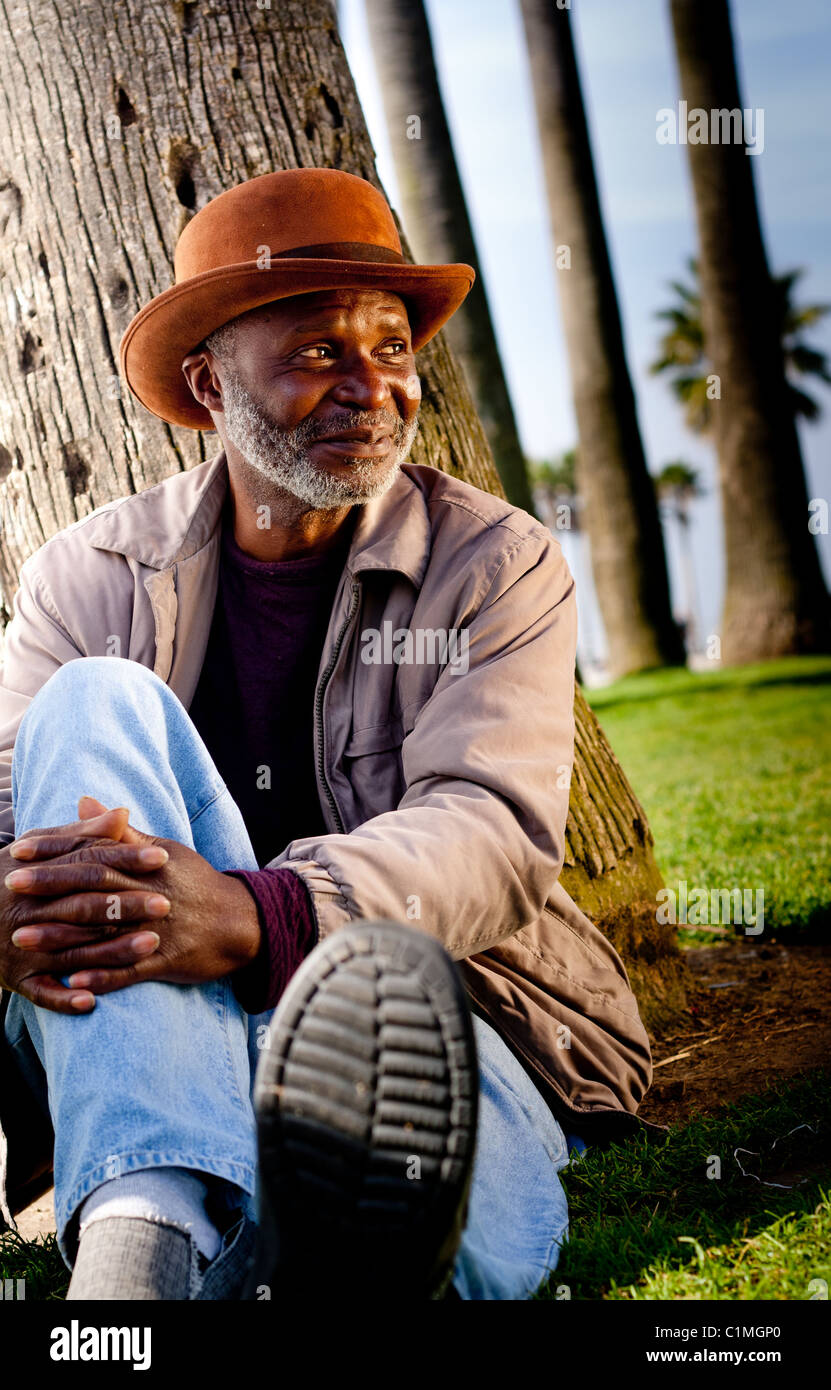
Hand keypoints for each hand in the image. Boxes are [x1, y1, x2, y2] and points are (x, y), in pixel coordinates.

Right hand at [0, 800, 143, 1011]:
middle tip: (166, 904)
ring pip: (71, 949)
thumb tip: (122, 813)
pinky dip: (64, 998)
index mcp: (36, 874)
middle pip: (83, 905)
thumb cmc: (12, 875)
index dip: (125, 859)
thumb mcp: (40, 849)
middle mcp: (28, 910)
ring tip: (151, 944)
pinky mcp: (16, 978)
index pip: (87, 863)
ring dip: (111, 950)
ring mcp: (21, 947)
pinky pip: (41, 993)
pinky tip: (92, 1001)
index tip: (162, 858)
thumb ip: (82, 835)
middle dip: (126, 905)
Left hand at [3, 796, 260, 1009]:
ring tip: (23, 939)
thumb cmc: (197, 883)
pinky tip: (71, 982)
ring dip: (61, 937)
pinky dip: (101, 977)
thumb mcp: (165, 849)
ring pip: (102, 933)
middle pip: (93, 888)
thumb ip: (121, 832)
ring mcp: (155, 930)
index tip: (20, 850)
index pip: (93, 853)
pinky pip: (129, 971)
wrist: (241, 922)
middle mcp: (147, 895)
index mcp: (145, 865)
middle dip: (50, 887)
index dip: (55, 851)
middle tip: (10, 886)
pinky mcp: (165, 962)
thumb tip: (84, 800)